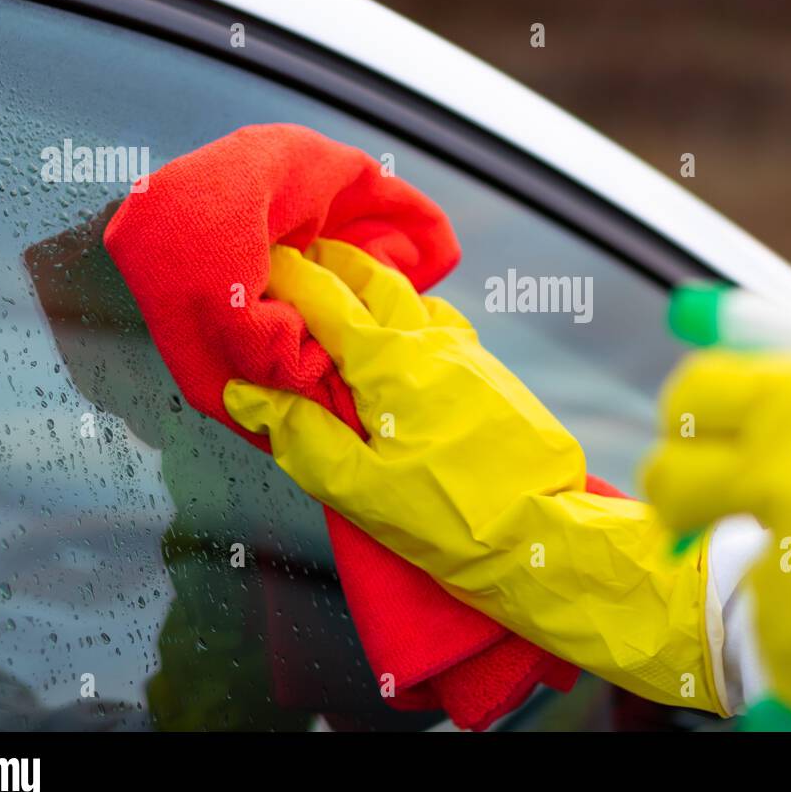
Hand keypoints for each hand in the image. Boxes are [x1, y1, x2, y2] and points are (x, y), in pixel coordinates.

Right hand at [225, 239, 723, 711]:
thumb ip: (299, 434)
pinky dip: (412, 317)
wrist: (545, 534)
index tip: (260, 264)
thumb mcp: (357, 487)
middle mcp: (431, 342)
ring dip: (377, 286)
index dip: (287, 275)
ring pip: (415, 299)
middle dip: (335, 261)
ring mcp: (469, 354)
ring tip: (349, 295)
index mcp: (390, 362)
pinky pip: (443, 327)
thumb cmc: (450, 519)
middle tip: (302, 257)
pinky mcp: (493, 375)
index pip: (325, 297)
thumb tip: (245, 394)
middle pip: (376, 277)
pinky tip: (405, 342)